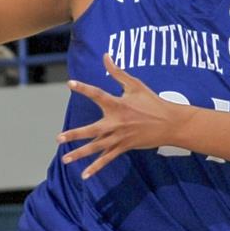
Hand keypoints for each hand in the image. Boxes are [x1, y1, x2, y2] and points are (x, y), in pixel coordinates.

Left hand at [58, 54, 187, 178]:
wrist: (170, 123)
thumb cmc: (152, 101)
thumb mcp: (135, 85)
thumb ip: (118, 72)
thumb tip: (105, 55)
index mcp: (118, 105)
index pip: (97, 95)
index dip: (84, 88)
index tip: (70, 84)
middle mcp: (117, 123)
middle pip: (92, 130)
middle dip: (75, 135)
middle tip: (59, 138)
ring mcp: (120, 137)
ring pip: (96, 148)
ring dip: (80, 154)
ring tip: (65, 159)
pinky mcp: (124, 147)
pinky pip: (107, 159)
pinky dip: (96, 167)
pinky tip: (84, 175)